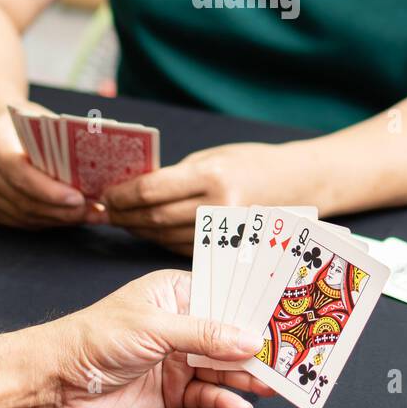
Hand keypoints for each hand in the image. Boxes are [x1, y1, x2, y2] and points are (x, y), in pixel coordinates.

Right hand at [0, 109, 104, 229]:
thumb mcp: (43, 122)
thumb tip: (96, 167)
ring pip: (24, 215)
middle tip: (92, 211)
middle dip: (61, 210)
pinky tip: (70, 217)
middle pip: (23, 199)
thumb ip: (61, 143)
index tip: (78, 198)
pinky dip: (48, 221)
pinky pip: (21, 222)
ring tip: (88, 215)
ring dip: (59, 219)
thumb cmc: (27, 123)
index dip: (48, 190)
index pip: (19, 171)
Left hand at [51, 270, 271, 407]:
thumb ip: (203, 334)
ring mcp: (179, 359)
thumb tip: (248, 337)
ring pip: (224, 369)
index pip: (225, 297)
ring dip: (246, 377)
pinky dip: (224, 402)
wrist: (56, 383)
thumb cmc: (94, 337)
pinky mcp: (174, 391)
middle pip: (230, 336)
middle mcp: (182, 325)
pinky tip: (238, 406)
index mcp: (176, 293)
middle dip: (258, 346)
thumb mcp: (154, 326)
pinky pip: (208, 396)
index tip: (286, 313)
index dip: (254, 307)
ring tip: (272, 386)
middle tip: (289, 356)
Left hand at [103, 143, 296, 254]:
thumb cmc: (254, 162)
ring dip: (139, 230)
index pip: (151, 190)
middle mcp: (218, 208)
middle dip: (125, 215)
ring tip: (123, 221)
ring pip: (165, 236)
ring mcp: (225, 234)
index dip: (122, 194)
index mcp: (211, 177)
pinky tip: (149, 231)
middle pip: (155, 218)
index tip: (106, 194)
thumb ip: (177, 174)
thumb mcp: (213, 157)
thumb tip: (136, 187)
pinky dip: (161, 239)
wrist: (300, 182)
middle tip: (106, 211)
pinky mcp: (229, 250)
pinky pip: (183, 247)